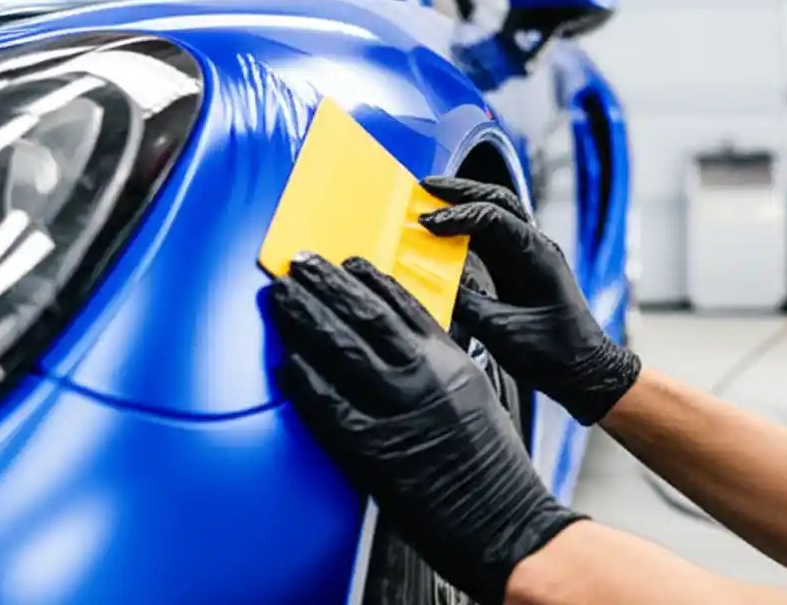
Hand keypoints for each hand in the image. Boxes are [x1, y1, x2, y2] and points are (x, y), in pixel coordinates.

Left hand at [269, 253, 583, 604]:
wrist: (505, 523)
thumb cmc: (493, 468)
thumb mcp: (477, 396)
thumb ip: (442, 366)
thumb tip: (402, 345)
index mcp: (452, 361)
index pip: (403, 305)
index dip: (367, 279)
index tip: (344, 262)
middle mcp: (426, 377)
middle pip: (366, 315)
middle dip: (326, 284)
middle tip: (298, 263)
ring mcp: (398, 411)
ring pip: (342, 348)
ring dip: (306, 316)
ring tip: (281, 293)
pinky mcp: (373, 451)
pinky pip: (328, 406)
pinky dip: (304, 379)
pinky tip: (286, 361)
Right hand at [419, 177, 639, 424]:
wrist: (585, 371)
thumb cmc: (554, 354)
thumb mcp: (504, 333)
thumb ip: (469, 305)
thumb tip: (434, 283)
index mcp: (538, 255)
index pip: (495, 218)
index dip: (458, 217)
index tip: (426, 224)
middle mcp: (536, 246)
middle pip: (498, 200)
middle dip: (460, 192)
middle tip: (424, 189)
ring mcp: (529, 254)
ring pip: (495, 213)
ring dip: (462, 205)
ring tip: (428, 201)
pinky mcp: (520, 268)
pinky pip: (492, 236)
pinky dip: (466, 229)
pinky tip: (443, 232)